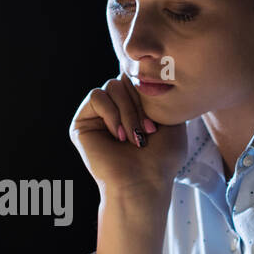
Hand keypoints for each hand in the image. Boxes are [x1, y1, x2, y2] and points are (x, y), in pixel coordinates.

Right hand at [69, 69, 188, 198]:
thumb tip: (142, 70)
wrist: (143, 183)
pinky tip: (117, 136)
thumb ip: (160, 94)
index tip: (158, 125)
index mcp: (133, 108)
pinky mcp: (82, 124)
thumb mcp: (172, 119)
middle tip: (147, 131)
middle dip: (139, 105)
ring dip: (127, 112)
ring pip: (112, 86)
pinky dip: (111, 113)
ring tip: (134, 138)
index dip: (148, 95)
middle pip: (125, 79)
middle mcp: (115, 110)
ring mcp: (98, 116)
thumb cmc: (161, 159)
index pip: (138, 79)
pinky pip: (96, 96)